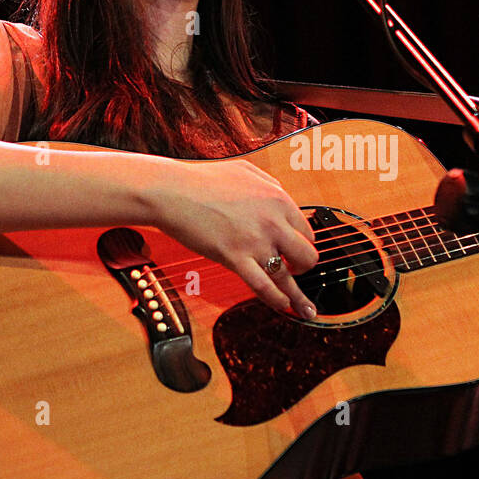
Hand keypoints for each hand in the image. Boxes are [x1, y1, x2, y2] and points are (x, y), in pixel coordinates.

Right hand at [149, 159, 318, 318]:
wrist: (172, 191)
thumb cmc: (202, 180)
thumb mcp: (246, 171)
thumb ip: (269, 183)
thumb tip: (280, 194)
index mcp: (278, 199)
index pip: (306, 230)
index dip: (304, 244)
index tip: (298, 252)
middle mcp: (272, 221)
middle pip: (307, 255)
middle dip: (304, 267)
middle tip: (296, 272)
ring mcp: (255, 241)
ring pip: (288, 276)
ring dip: (298, 295)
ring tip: (304, 307)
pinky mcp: (235, 258)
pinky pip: (263, 286)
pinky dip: (276, 300)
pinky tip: (282, 305)